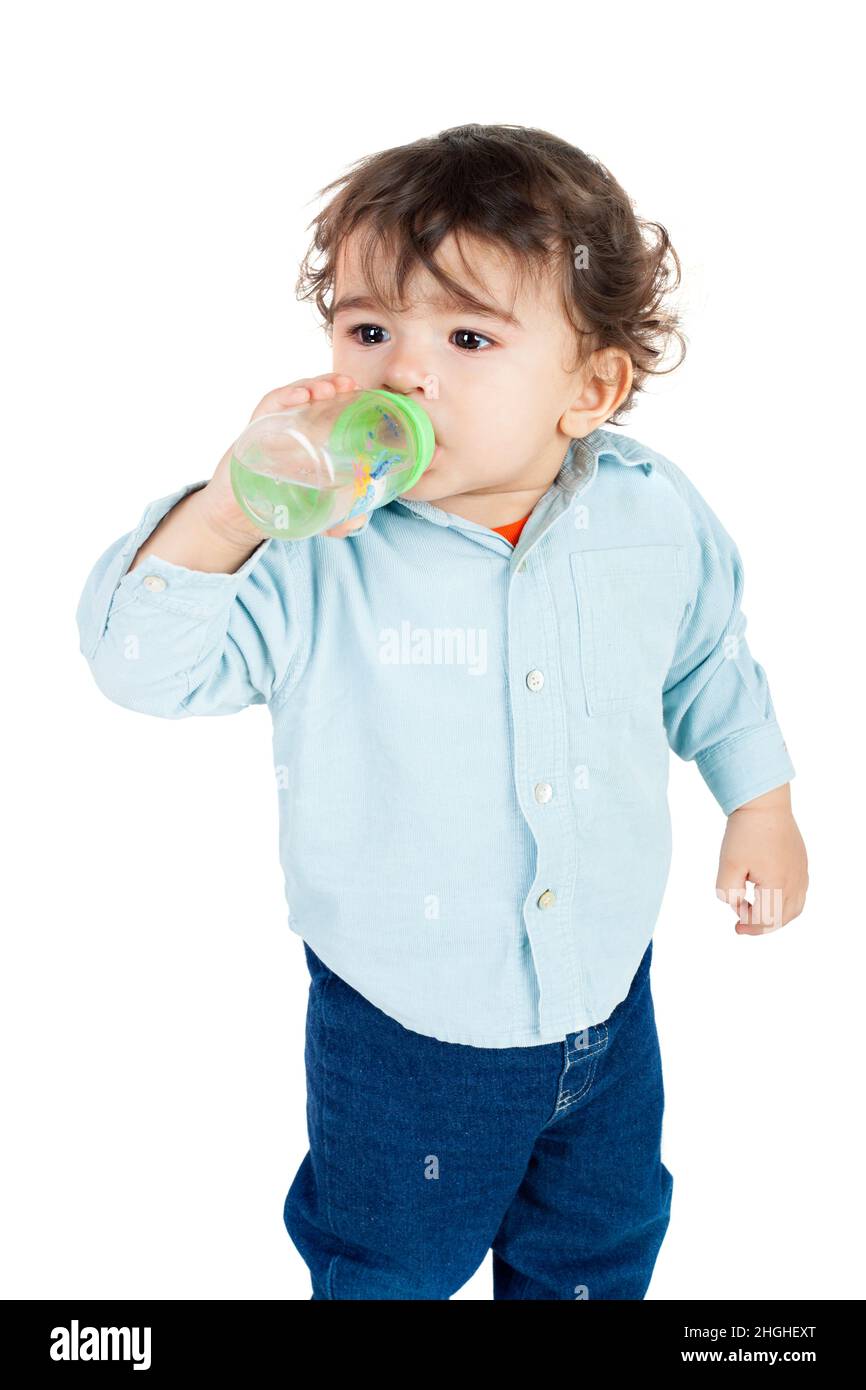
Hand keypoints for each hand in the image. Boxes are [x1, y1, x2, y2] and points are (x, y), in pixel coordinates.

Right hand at [201, 373, 370, 543]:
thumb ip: (338, 520)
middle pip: (313, 395)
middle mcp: (290, 427)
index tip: (361, 392)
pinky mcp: (252, 432)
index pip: (329, 407)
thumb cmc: (276, 507)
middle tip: (349, 385)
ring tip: (329, 389)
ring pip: (292, 396)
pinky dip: (284, 398)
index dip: (345, 396)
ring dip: (312, 387)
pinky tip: (301, 396)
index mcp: (308, 438)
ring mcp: (271, 426)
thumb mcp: (315, 514)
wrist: (236, 518)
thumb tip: (358, 523)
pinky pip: (268, 408)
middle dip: (332, 384)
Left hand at [715, 783, 808, 933]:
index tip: (734, 920)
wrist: (764, 804)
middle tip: (741, 925)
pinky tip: (769, 897)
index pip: (765, 920)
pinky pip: (799, 895)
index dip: (747, 924)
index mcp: (778, 885)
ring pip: (794, 910)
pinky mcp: (802, 865)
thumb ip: (728, 893)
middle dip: (760, 925)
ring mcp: (801, 874)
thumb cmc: (745, 833)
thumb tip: (736, 906)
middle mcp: (794, 883)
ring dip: (775, 918)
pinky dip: (785, 904)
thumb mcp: (728, 865)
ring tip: (757, 914)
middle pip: (781, 919)